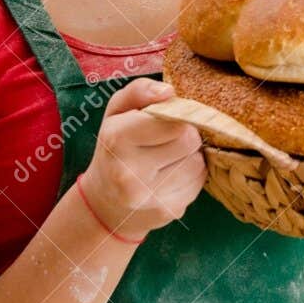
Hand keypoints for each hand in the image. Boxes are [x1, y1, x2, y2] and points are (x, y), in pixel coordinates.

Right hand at [79, 78, 204, 239]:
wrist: (105, 205)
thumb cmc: (115, 149)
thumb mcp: (116, 114)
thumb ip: (139, 91)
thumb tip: (168, 91)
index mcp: (117, 139)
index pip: (174, 122)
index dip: (177, 116)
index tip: (167, 120)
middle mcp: (130, 173)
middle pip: (189, 141)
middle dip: (185, 136)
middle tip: (168, 140)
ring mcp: (151, 197)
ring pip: (197, 163)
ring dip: (189, 157)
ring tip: (168, 160)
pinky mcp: (169, 211)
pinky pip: (198, 183)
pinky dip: (190, 177)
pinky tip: (171, 177)